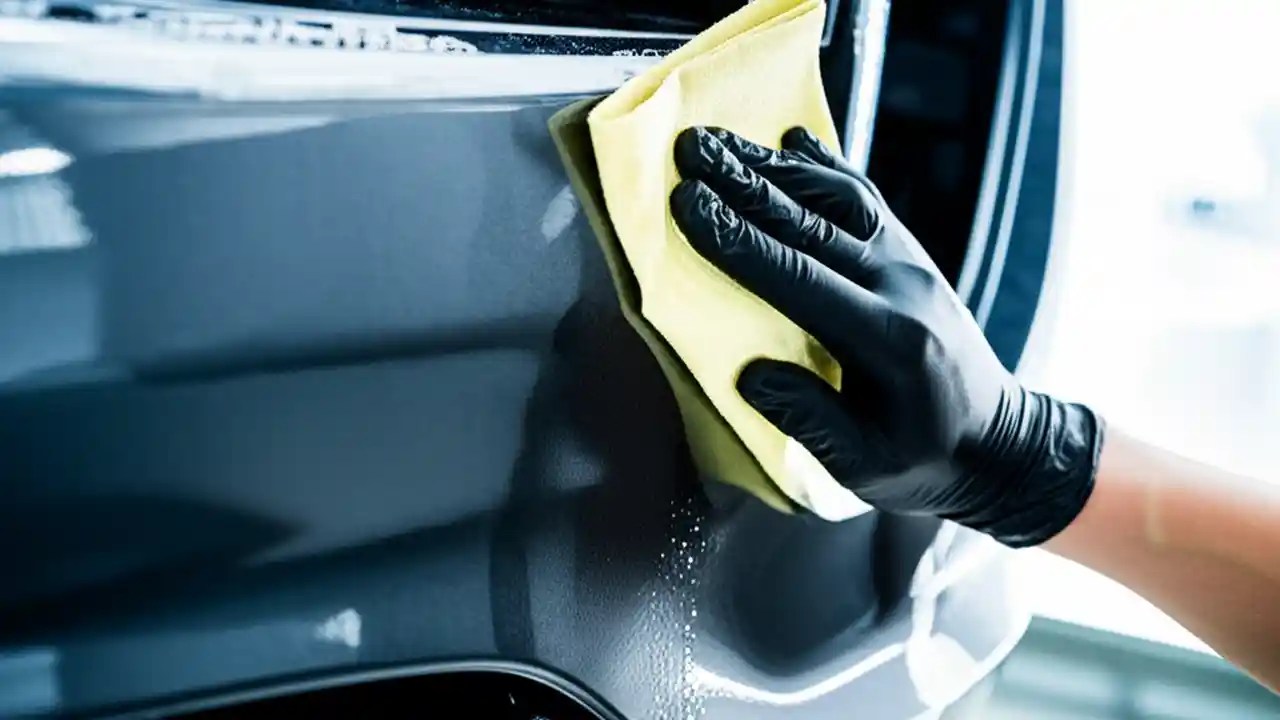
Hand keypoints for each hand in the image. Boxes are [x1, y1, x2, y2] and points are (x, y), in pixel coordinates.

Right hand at [668, 126, 1103, 546]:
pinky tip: (790, 141)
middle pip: (812, 222)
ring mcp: (910, 262)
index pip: (798, 278)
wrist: (1002, 445)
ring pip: (837, 198)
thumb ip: (808, 419)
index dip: (738, 240)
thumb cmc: (926, 463)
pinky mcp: (910, 255)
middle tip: (689, 150)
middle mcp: (901, 286)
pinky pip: (864, 198)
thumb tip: (750, 373)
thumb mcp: (865, 465)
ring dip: (773, 166)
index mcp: (888, 341)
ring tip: (719, 141)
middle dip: (744, 183)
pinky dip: (825, 166)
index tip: (688, 204)